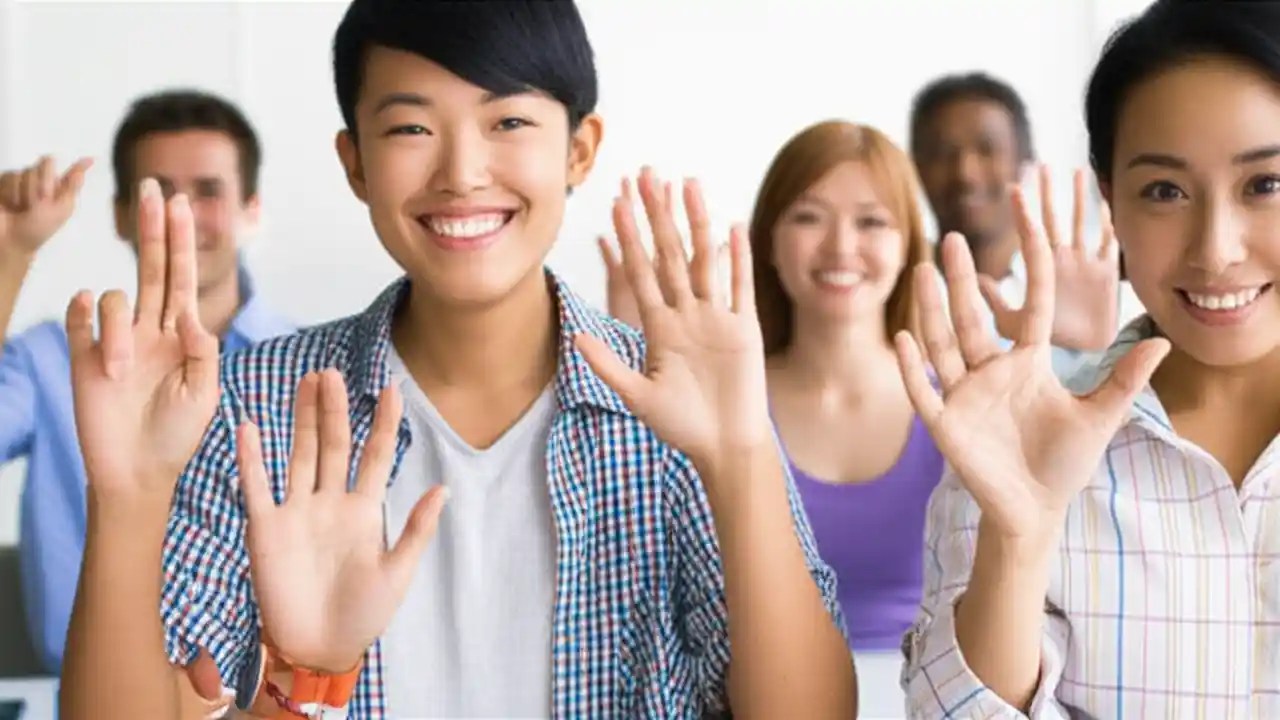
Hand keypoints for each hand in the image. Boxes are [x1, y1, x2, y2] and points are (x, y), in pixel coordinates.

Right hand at [0, 156, 92, 258]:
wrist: (11, 239)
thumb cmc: (39, 228)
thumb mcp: (61, 210)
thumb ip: (71, 186)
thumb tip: (89, 162)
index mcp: (60, 191)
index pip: (71, 172)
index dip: (80, 166)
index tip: (92, 159)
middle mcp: (43, 182)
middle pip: (45, 165)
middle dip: (42, 185)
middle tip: (38, 204)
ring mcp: (24, 181)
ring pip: (26, 171)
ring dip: (25, 192)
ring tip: (23, 208)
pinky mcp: (5, 182)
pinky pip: (10, 176)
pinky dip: (12, 192)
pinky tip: (12, 204)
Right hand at [67, 178, 219, 493]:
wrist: (137, 471)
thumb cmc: (176, 436)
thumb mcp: (204, 395)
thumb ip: (202, 353)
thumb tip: (189, 313)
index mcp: (182, 336)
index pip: (183, 278)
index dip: (182, 241)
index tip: (182, 204)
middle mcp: (150, 330)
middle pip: (151, 267)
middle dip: (153, 228)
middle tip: (153, 188)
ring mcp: (115, 340)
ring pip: (116, 299)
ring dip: (117, 330)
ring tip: (120, 372)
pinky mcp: (83, 355)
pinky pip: (79, 317)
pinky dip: (83, 312)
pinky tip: (87, 315)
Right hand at [238, 370, 449, 673]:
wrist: (320, 648)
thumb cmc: (363, 614)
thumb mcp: (398, 573)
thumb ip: (415, 530)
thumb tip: (444, 489)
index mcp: (364, 510)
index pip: (375, 456)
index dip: (384, 423)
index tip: (392, 388)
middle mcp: (330, 503)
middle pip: (333, 445)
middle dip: (334, 409)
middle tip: (332, 372)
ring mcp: (297, 512)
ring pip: (300, 455)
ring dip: (302, 420)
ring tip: (306, 382)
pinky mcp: (266, 529)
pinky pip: (257, 486)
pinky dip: (252, 458)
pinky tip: (250, 426)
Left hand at [575, 167, 769, 468]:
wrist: (724, 445)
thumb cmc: (681, 425)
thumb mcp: (637, 396)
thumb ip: (608, 365)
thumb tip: (573, 338)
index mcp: (659, 327)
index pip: (640, 272)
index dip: (629, 239)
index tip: (617, 205)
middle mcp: (686, 315)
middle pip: (670, 254)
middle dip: (658, 216)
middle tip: (648, 176)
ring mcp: (716, 318)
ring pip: (704, 259)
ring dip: (697, 223)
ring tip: (689, 184)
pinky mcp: (743, 327)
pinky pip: (739, 285)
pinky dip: (737, 257)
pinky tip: (733, 225)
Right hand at [895, 187, 1168, 539]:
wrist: (1036, 509)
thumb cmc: (1065, 462)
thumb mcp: (1101, 416)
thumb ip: (1124, 379)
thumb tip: (1163, 341)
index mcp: (1028, 362)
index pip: (1031, 303)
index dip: (1031, 264)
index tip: (1026, 221)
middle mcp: (991, 371)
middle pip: (974, 316)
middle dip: (964, 279)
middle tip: (955, 239)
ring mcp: (965, 395)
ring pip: (944, 343)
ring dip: (932, 309)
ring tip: (923, 271)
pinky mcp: (947, 424)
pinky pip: (926, 390)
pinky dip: (914, 367)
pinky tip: (906, 339)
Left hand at [979, 166, 1119, 351]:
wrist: (1082, 364)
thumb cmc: (1043, 344)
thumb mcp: (1012, 324)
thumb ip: (994, 301)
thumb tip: (974, 278)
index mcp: (1040, 272)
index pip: (1030, 235)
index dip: (1023, 212)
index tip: (1014, 187)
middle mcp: (1062, 263)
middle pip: (1055, 221)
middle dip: (1049, 194)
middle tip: (1042, 166)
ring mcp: (1086, 266)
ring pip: (1082, 225)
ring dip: (1080, 199)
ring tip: (1077, 171)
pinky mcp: (1107, 275)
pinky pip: (1110, 243)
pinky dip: (1109, 223)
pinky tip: (1105, 201)